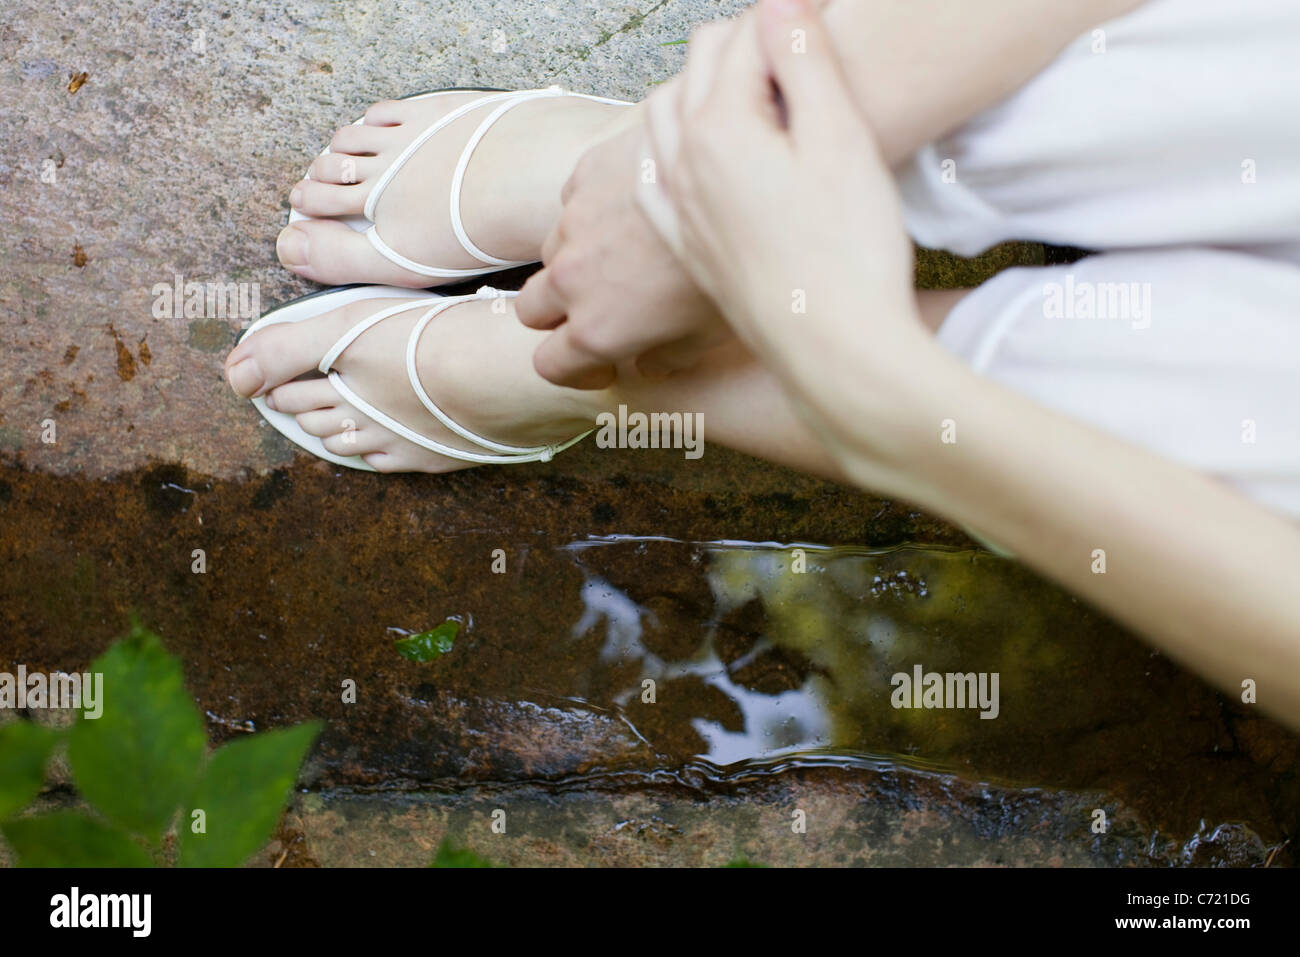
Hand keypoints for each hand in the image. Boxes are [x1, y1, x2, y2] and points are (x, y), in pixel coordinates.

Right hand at [516, 107, 731, 389]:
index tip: (598, 366)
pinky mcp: (586, 173)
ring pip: (552, 251)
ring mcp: (573, 221)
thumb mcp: (707, 333)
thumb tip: (648, 365)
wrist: (739, 182)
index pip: (548, 364)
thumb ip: (667, 358)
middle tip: (597, 311)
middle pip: (531, 308)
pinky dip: (592, 211)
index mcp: (597, 329)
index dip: (572, 371)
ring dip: (575, 260)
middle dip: (555, 316)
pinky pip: (573, 200)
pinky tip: (633, 208)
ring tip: (623, 254)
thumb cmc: (727, 267)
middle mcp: (571, 277)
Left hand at [644, 0, 923, 389]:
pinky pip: (654, 182)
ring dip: (696, 91)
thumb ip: (804, 60)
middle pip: (695, 72)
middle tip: (788, 44)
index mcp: (719, 128)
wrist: (834, 348)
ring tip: (743, 89)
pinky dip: (668, 152)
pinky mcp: (689, 248)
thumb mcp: (841, 137)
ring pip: (663, 122)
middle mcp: (682, 164)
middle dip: (738, 46)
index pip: (741, 39)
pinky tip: (690, 158)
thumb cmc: (849, 251)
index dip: (784, 19)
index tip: (816, 20)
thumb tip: (778, 3)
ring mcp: (678, 209)